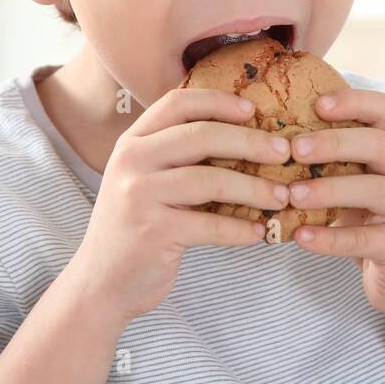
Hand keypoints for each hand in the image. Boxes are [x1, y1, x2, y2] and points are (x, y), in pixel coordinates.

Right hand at [67, 88, 293, 325]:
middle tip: (284, 152)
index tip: (253, 110)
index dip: (218, 101)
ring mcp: (139, 195)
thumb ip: (178, 156)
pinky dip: (240, 229)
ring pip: (211, 180)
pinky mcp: (152, 232)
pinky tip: (259, 232)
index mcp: (133, 141)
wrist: (100, 282)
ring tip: (282, 196)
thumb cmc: (137, 226)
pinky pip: (209, 225)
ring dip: (254, 188)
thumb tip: (246, 135)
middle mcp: (131, 161)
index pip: (178, 103)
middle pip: (202, 135)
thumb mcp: (145, 179)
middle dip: (250, 141)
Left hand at [286, 88, 384, 317]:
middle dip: (333, 143)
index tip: (315, 105)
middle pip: (378, 143)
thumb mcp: (361, 182)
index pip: (383, 109)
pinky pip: (363, 239)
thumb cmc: (374, 220)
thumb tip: (277, 134)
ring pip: (374, 190)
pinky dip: (329, 238)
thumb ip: (337, 158)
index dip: (351, 101)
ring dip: (329, 190)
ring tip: (292, 195)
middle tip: (293, 149)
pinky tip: (300, 236)